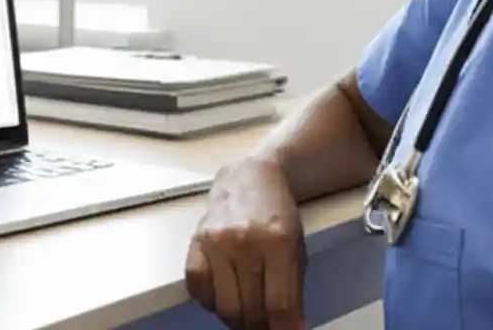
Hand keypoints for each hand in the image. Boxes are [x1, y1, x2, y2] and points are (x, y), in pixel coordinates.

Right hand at [186, 158, 307, 329]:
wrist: (249, 178)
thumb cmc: (277, 215)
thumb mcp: (296, 249)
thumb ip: (293, 290)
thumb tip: (290, 329)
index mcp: (278, 242)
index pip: (280, 305)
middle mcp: (244, 241)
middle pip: (250, 309)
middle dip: (260, 327)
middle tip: (266, 326)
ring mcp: (217, 241)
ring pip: (224, 306)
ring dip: (236, 320)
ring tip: (246, 317)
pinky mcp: (196, 241)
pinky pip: (197, 286)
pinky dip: (209, 301)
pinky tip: (223, 297)